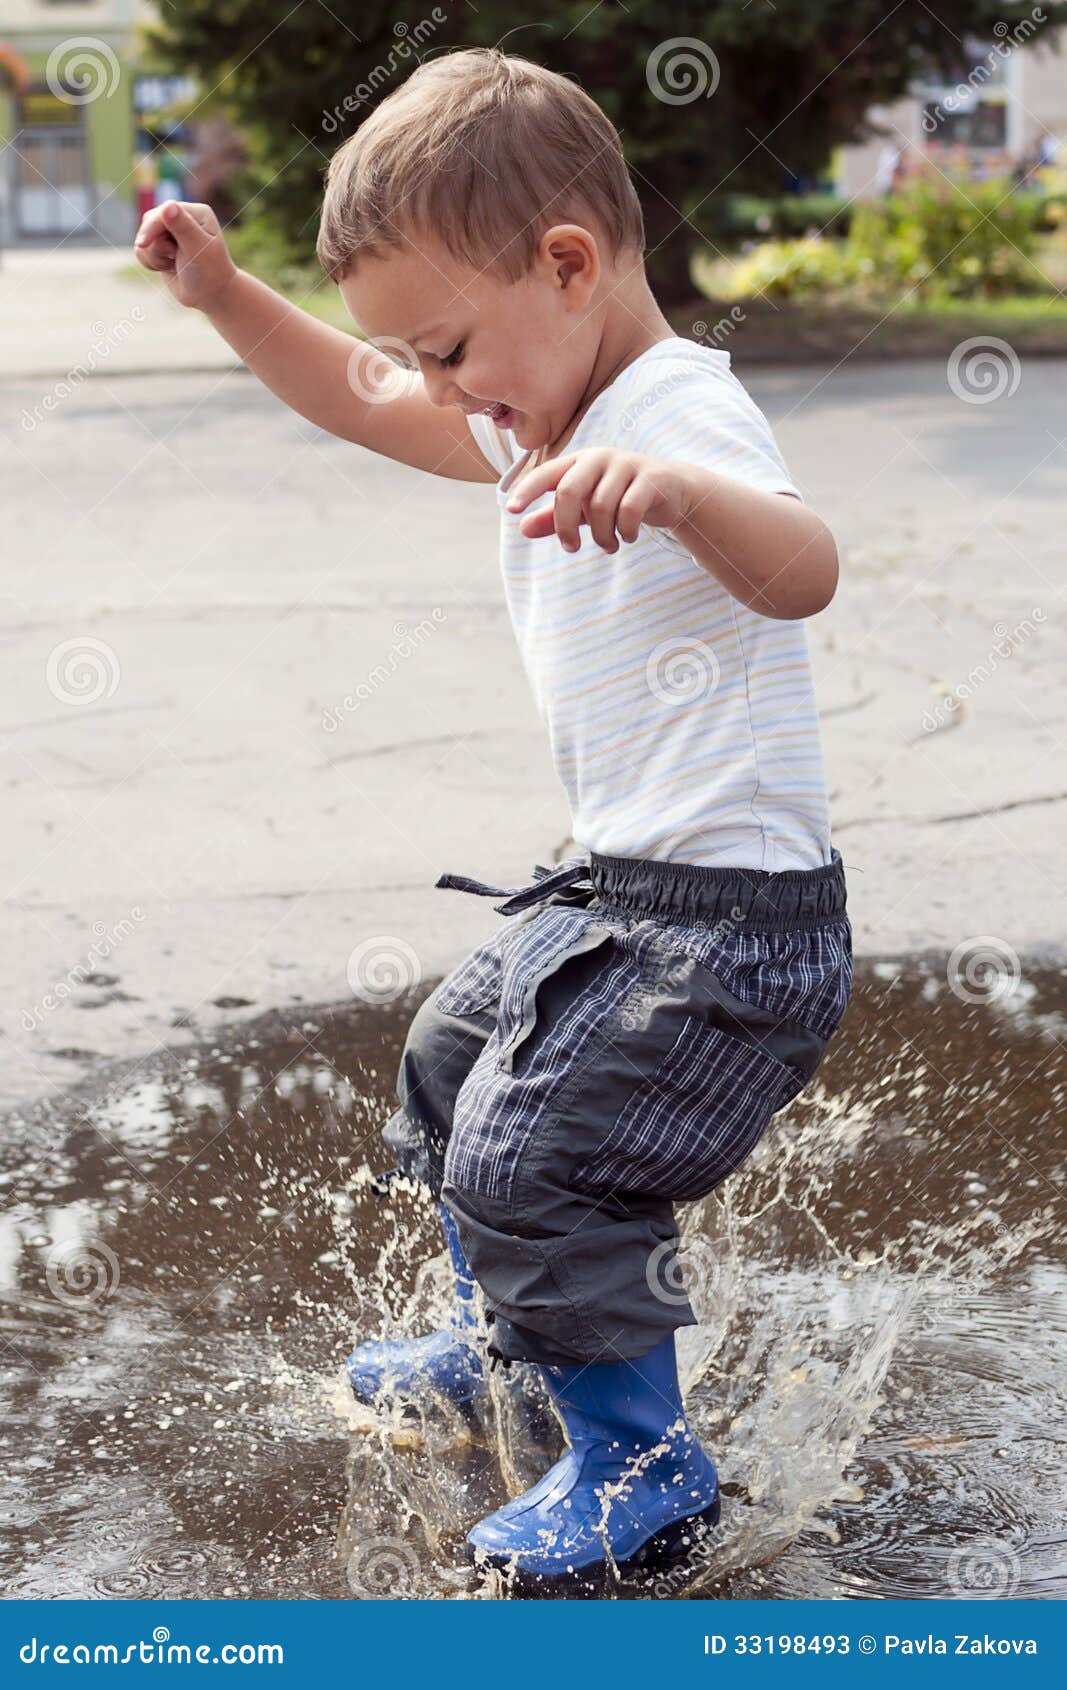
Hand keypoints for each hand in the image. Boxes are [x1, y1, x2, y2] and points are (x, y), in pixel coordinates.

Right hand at [133, 200, 238, 312]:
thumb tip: (169, 206)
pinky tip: (167, 268)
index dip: (152, 227)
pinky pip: (142, 251)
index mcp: (196, 213)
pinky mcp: (161, 246)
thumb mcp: (197, 249)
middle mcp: (183, 217)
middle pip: (149, 222)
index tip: (143, 243)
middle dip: (156, 245)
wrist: (210, 297)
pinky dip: (150, 262)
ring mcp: (171, 232)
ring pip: (144, 238)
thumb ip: (183, 227)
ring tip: (173, 265)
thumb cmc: (209, 273)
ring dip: (155, 257)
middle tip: (174, 258)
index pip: (164, 211)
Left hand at [504, 448, 691, 553]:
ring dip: (602, 536)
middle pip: (569, 491)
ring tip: (609, 546)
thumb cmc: (620, 496)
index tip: (511, 510)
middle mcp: (599, 458)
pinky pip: (628, 511)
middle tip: (571, 548)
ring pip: (600, 507)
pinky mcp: (650, 479)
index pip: (546, 473)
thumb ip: (555, 517)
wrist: (672, 489)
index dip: (527, 489)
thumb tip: (522, 528)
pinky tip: (628, 537)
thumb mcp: (585, 507)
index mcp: (579, 462)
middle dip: (565, 526)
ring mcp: (626, 465)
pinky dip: (625, 531)